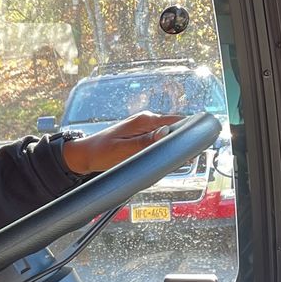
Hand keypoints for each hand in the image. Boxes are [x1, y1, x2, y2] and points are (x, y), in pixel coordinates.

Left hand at [60, 112, 183, 174]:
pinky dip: (161, 150)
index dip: (188, 131)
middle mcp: (146, 120)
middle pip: (174, 128)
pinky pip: (158, 141)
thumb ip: (145, 142)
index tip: (194, 146)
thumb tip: (166, 133)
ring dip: (170, 148)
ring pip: (167, 136)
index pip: (176, 120)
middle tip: (182, 160)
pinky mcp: (141, 136)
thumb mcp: (123, 150)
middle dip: (180, 143)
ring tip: (169, 161)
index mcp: (144, 120)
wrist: (85, 154)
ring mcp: (144, 128)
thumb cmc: (101, 152)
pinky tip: (159, 159)